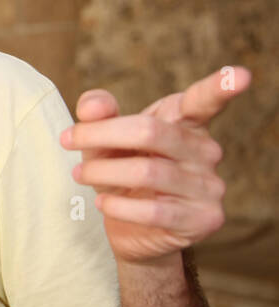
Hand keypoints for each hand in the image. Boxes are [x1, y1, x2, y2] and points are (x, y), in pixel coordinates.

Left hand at [62, 66, 251, 263]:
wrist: (133, 231)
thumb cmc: (121, 174)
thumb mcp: (103, 141)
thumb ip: (97, 117)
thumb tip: (92, 107)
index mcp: (186, 122)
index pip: (204, 100)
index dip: (221, 87)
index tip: (240, 74)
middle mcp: (205, 150)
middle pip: (150, 131)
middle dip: (100, 134)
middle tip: (67, 139)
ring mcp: (209, 186)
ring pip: (148, 171)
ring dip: (102, 172)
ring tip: (79, 174)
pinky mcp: (203, 219)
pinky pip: (156, 211)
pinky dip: (119, 206)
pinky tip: (102, 203)